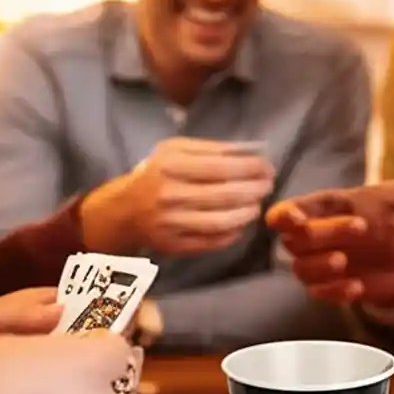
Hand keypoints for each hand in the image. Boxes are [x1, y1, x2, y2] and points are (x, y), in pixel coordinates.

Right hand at [81, 137, 273, 254]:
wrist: (125, 209)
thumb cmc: (157, 173)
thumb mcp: (176, 149)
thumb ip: (212, 148)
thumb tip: (251, 152)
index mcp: (170, 166)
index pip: (221, 167)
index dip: (251, 168)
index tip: (267, 167)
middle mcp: (170, 195)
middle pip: (225, 195)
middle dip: (255, 190)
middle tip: (268, 185)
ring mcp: (171, 224)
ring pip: (222, 222)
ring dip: (247, 213)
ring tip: (256, 204)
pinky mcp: (174, 245)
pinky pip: (213, 241)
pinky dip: (233, 233)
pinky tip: (240, 222)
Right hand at [267, 183, 393, 306]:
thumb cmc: (391, 218)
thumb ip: (392, 193)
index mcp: (318, 211)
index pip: (286, 213)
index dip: (286, 215)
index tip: (297, 218)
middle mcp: (310, 239)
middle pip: (295, 240)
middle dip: (323, 233)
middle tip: (360, 227)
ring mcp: (317, 265)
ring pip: (302, 269)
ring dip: (321, 265)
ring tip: (343, 261)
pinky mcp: (329, 288)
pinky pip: (321, 293)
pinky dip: (336, 290)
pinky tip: (356, 286)